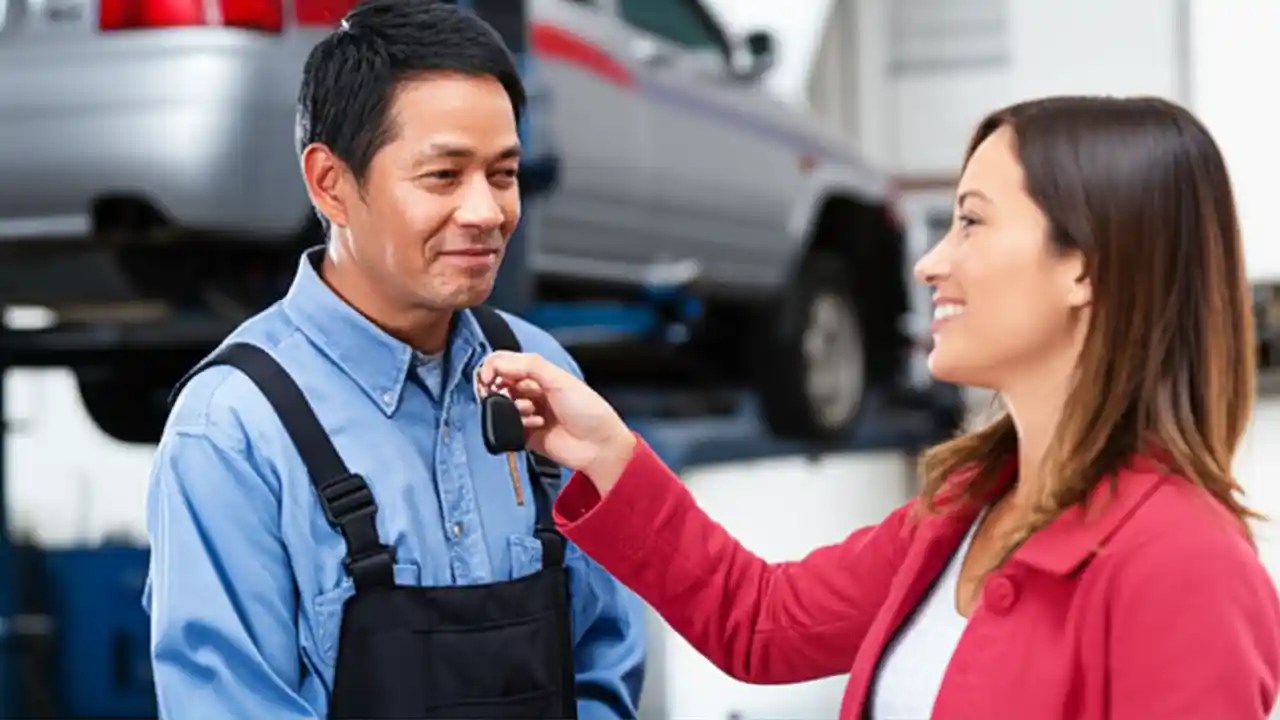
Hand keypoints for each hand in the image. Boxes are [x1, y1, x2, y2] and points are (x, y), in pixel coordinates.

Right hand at [476, 351, 636, 493]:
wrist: (598, 446)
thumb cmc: (588, 410)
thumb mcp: (559, 379)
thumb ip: (527, 366)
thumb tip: (495, 365)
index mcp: (539, 374)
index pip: (504, 362)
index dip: (492, 368)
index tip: (490, 378)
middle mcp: (531, 391)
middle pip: (497, 383)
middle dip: (497, 389)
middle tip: (504, 395)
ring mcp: (527, 413)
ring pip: (499, 406)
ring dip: (511, 407)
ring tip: (531, 411)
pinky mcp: (524, 435)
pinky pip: (506, 427)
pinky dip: (516, 424)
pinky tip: (536, 425)